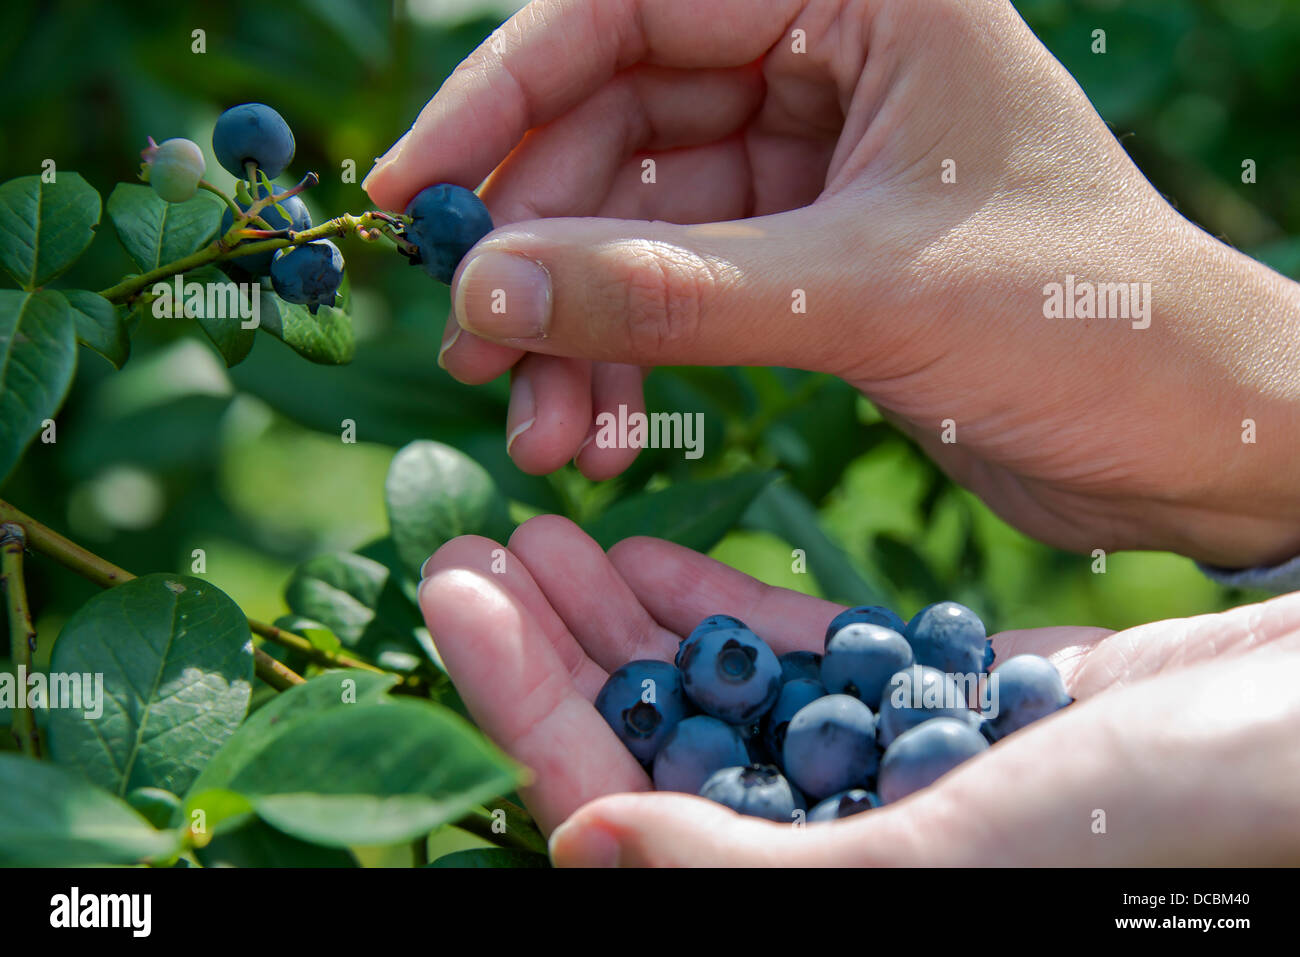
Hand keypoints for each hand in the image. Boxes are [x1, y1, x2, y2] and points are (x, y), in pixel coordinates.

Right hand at [365, 0, 1299, 568]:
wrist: (1191, 437)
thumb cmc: (1085, 326)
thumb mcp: (864, 293)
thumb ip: (667, 291)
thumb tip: (485, 295)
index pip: (629, 9)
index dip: (502, 96)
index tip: (414, 195)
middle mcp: (829, 55)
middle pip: (615, 123)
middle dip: (541, 250)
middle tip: (477, 352)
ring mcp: (814, 159)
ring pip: (637, 223)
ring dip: (576, 328)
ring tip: (543, 431)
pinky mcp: (810, 254)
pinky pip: (678, 288)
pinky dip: (630, 358)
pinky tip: (605, 432)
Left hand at [418, 516, 1299, 865]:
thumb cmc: (1188, 814)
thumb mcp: (972, 847)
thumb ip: (767, 871)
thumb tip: (581, 848)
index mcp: (817, 881)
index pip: (622, 798)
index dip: (528, 702)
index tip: (456, 593)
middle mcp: (832, 832)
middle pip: (649, 738)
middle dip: (554, 645)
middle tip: (472, 547)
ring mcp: (879, 765)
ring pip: (711, 688)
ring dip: (623, 610)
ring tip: (542, 529)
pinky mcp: (934, 699)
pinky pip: (797, 652)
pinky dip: (722, 600)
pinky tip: (653, 544)